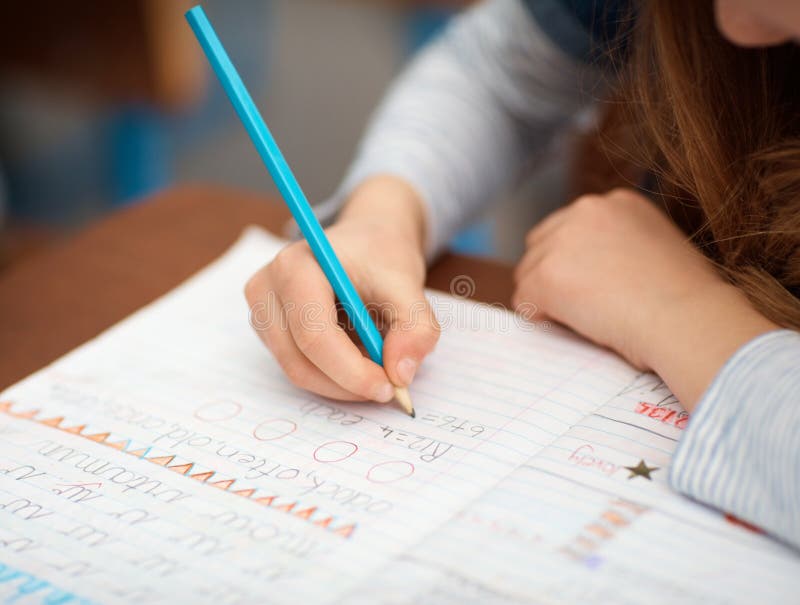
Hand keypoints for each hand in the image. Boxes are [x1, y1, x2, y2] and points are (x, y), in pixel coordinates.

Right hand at [245, 176, 439, 402]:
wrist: (364, 242)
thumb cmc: (380, 256)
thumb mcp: (409, 284)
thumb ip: (414, 327)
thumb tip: (401, 374)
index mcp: (295, 266)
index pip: (314, 335)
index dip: (351, 371)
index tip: (390, 387)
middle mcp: (266, 289)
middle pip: (300, 360)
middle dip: (349, 383)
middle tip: (391, 387)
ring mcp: (261, 312)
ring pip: (298, 371)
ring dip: (342, 382)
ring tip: (378, 363)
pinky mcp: (268, 332)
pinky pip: (299, 368)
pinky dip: (333, 376)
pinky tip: (358, 355)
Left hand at [512, 188, 777, 408]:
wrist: (688, 319)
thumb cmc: (686, 299)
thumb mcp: (658, 248)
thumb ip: (621, 246)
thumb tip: (591, 271)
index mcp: (617, 202)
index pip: (569, 226)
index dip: (573, 260)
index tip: (589, 285)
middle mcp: (587, 210)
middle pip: (541, 244)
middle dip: (552, 275)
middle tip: (578, 306)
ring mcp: (564, 241)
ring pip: (529, 273)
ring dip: (548, 298)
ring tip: (585, 318)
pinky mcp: (547, 274)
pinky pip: (524, 299)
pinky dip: (540, 316)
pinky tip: (570, 326)